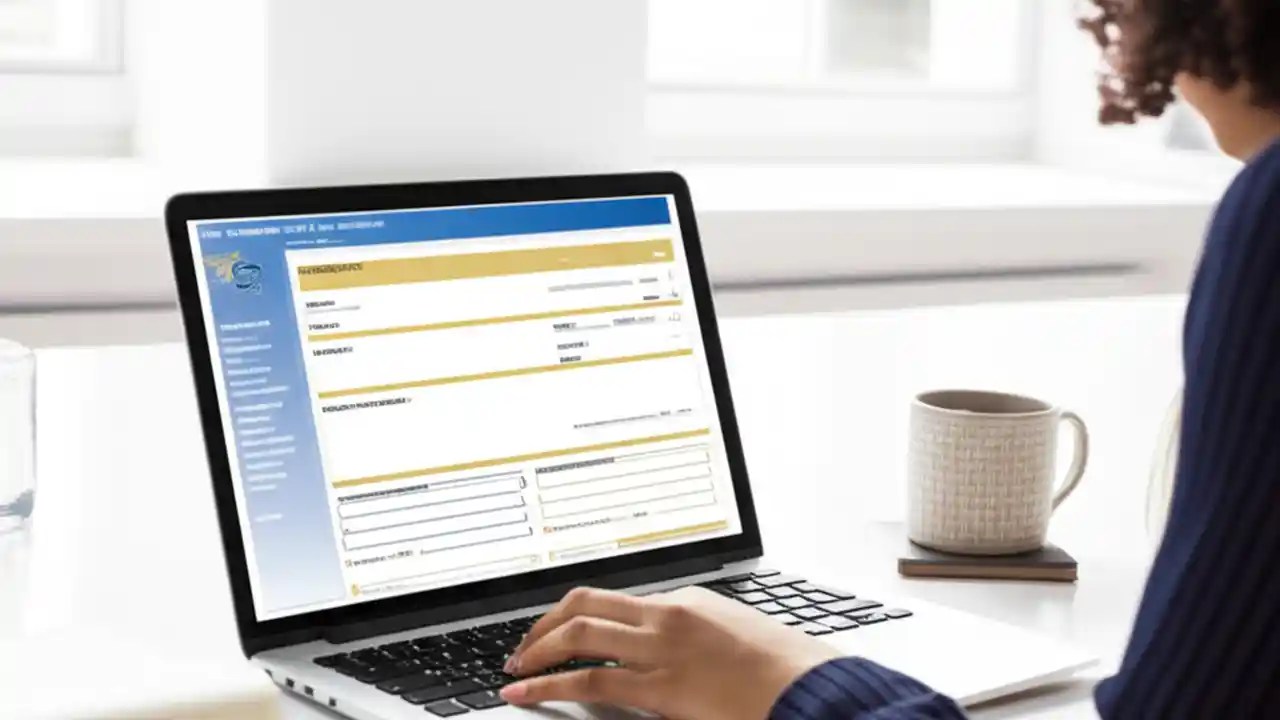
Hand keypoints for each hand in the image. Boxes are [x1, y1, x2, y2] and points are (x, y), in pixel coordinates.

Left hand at [500, 585, 840, 719]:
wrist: (813, 687)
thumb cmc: (787, 670)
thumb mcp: (737, 641)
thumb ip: (699, 641)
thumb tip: (678, 655)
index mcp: (686, 602)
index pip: (616, 601)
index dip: (578, 616)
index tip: (559, 632)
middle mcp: (667, 616)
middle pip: (585, 604)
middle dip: (544, 624)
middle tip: (523, 646)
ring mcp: (662, 648)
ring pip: (578, 635)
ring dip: (536, 650)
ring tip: (514, 668)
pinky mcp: (661, 686)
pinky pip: (589, 681)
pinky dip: (547, 684)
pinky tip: (524, 692)